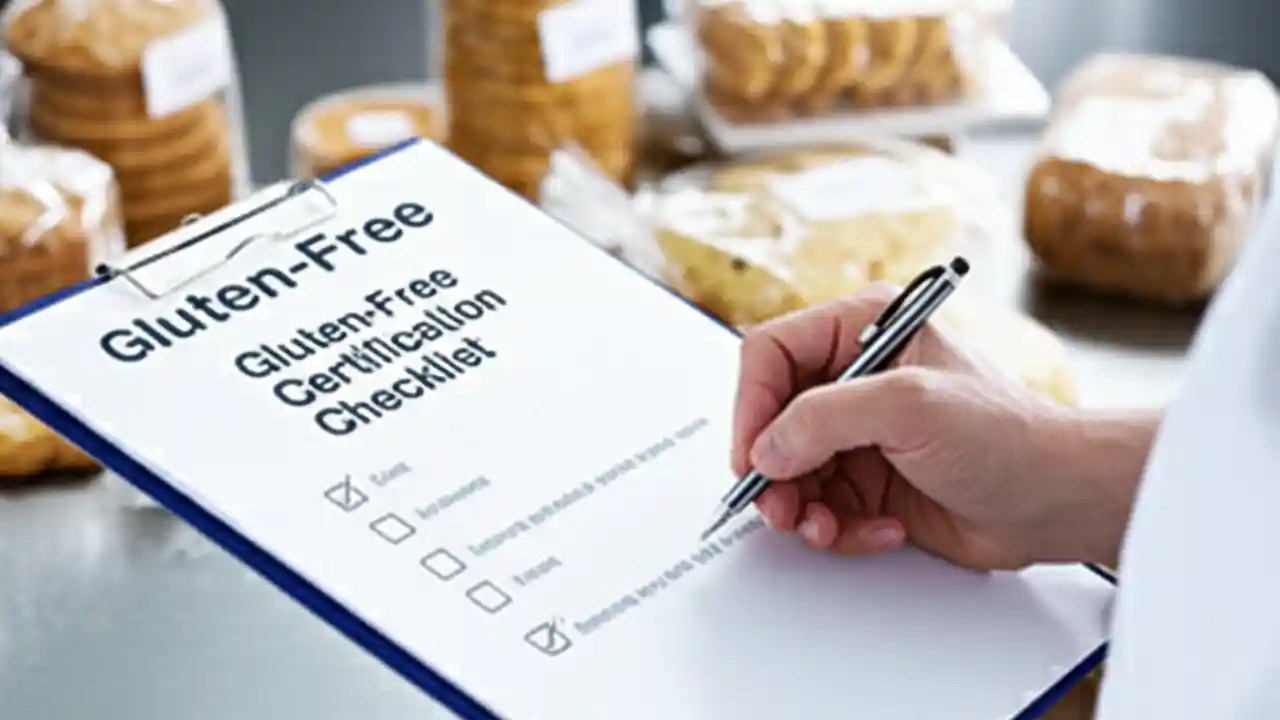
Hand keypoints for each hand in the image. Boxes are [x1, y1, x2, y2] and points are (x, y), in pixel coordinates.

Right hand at [731, 285, 1157, 570]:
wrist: (1059, 501)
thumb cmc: (1010, 437)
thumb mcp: (909, 407)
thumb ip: (824, 417)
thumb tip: (767, 447)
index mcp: (864, 329)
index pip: (772, 353)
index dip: (753, 405)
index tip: (752, 455)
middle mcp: (856, 378)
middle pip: (773, 419)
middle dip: (774, 470)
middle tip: (780, 506)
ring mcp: (861, 433)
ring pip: (790, 471)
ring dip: (803, 507)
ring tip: (827, 527)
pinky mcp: (869, 481)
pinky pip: (821, 506)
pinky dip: (839, 526)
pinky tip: (880, 528)